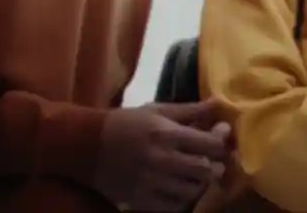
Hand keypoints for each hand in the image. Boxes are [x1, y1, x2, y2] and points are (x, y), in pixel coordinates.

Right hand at [93, 100, 233, 211]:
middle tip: (214, 159)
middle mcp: (161, 159)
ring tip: (197, 174)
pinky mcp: (140, 200)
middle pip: (206, 170)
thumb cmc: (125, 123)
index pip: (210, 144)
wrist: (85, 146)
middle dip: (216, 164)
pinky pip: (174, 207)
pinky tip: (180, 188)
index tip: (221, 135)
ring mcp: (150, 183)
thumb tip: (217, 104)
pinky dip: (183, 199)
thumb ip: (189, 110)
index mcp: (166, 134)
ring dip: (200, 182)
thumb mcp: (156, 110)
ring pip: (193, 190)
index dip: (222, 140)